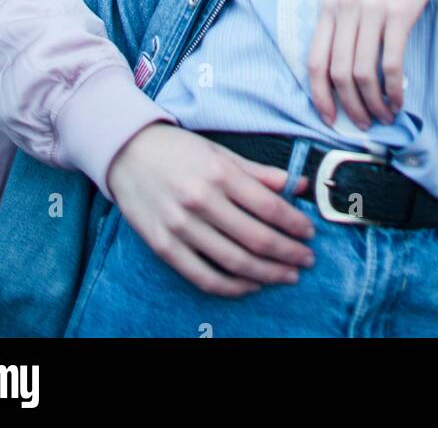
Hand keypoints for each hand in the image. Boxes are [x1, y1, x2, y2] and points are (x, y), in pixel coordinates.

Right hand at [106, 122, 315, 297]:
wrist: (127, 153)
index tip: (310, 233)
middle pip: (255, 238)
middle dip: (288, 253)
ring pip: (233, 261)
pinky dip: (231, 287)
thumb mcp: (221, 153)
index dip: (294, 224)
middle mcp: (200, 201)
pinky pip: (203, 276)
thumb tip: (299, 185)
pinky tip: (251, 285)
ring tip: (288, 275)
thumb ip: (260, 172)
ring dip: (267, 273)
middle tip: (307, 259)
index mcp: (219, 173)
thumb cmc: (179, 151)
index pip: (268, 206)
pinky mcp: (163, 246)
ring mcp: (180, 227)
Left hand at [307, 0, 437, 128]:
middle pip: (338, 73)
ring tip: (384, 116)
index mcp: (329, 8)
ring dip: (373, 103)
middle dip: (349, 107)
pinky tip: (399, 100)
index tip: (329, 119)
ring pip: (363, 72)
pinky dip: (393, 89)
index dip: (319, 96)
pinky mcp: (399, 13)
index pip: (315, 61)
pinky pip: (391, 63)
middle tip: (363, 124)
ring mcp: (371, 10)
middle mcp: (345, 9)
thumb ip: (345, 27)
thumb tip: (345, 79)